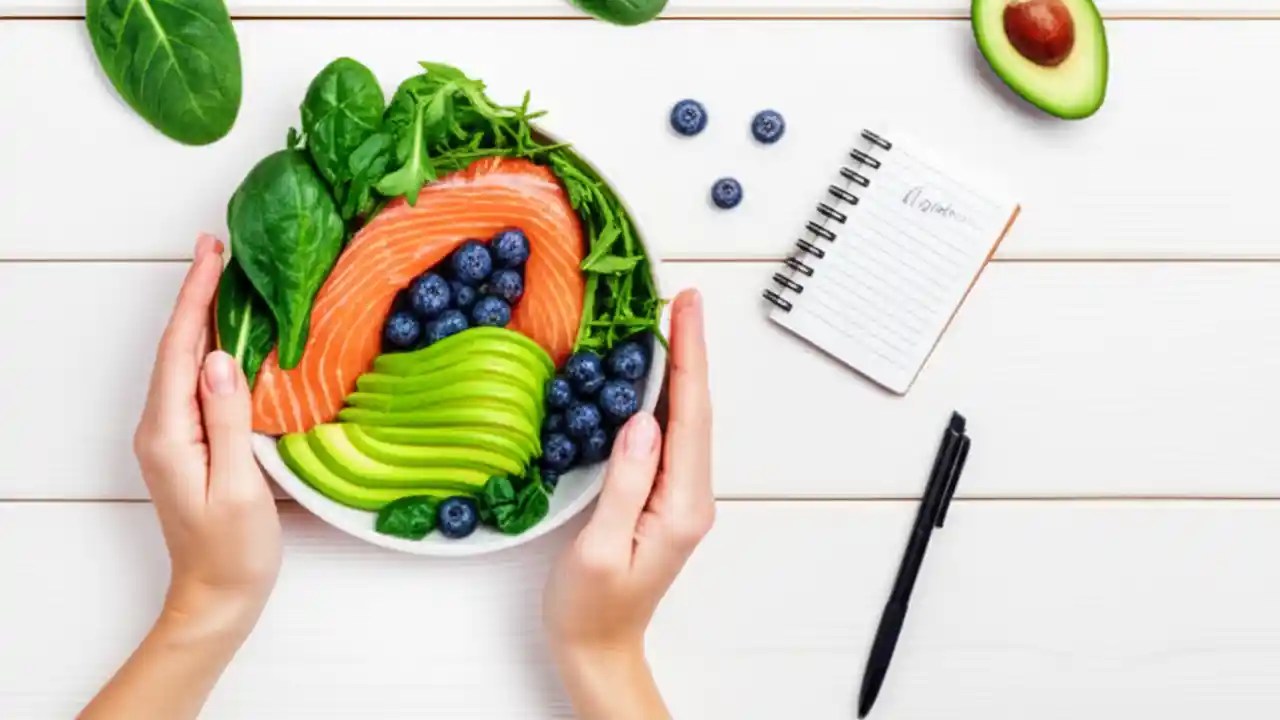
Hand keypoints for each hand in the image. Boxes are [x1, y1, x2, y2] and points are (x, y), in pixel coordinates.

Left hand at [82, 235, 280, 719]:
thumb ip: (228, 419)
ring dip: (202, 318)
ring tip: (225, 279)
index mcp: (169, 432)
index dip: (197, 297)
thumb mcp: (238, 485)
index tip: (214, 253)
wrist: (217, 596)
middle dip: (196, 295)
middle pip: (176, 348)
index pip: (181, 349)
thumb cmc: (233, 550)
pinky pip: (195, 384)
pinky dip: (210, 349)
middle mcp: (161, 427)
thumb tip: (221, 358)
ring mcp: (171, 436)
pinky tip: (231, 338)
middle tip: (219, 249)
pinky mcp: (187, 444)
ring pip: (184, 362)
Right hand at [544, 289, 714, 719]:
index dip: (689, 356)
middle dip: (690, 350)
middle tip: (681, 297)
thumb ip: (624, 482)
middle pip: (695, 409)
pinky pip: (669, 436)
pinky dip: (664, 397)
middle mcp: (690, 497)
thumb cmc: (591, 609)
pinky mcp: (662, 499)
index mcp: (681, 505)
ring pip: (684, 419)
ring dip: (679, 369)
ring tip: (669, 321)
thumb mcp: (599, 548)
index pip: (691, 415)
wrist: (597, 650)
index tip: (686, 307)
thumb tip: (642, 420)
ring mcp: (679, 497)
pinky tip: (652, 377)